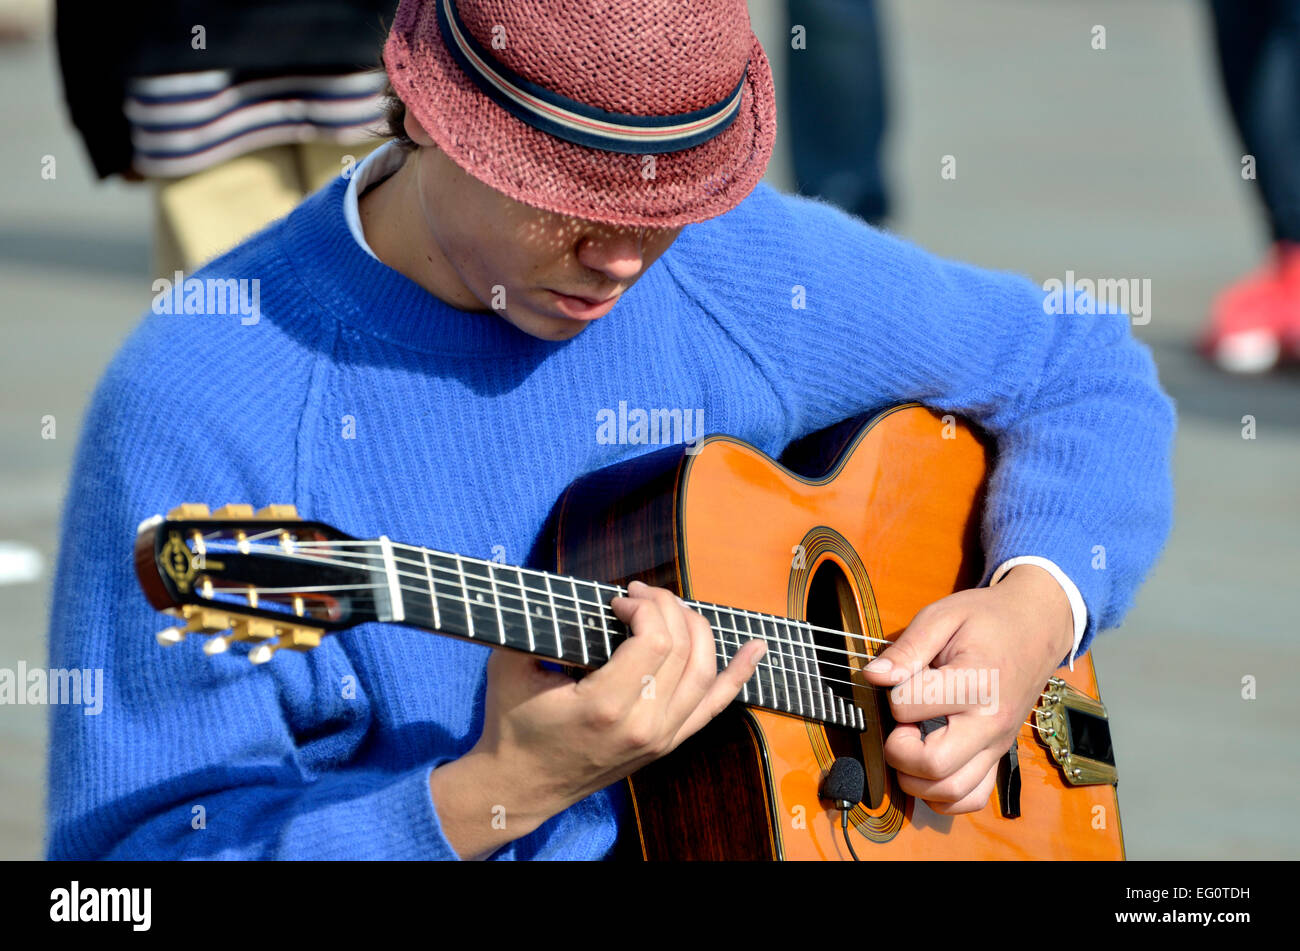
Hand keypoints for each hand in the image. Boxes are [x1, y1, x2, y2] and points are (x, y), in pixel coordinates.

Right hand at [430, 579, 765, 857]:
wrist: (520, 786)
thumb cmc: (511, 723)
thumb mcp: (513, 664)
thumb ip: (545, 623)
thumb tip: (578, 589)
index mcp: (605, 706)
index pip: (655, 639)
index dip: (643, 606)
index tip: (618, 598)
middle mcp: (643, 726)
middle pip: (683, 648)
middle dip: (666, 607)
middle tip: (639, 594)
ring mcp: (661, 738)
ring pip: (705, 671)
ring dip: (695, 628)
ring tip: (670, 607)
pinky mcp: (668, 743)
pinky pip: (713, 705)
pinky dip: (737, 674)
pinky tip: (756, 648)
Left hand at [859, 564, 1073, 814]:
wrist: (1038, 627)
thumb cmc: (987, 619)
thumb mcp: (943, 616)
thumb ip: (907, 648)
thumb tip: (874, 676)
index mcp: (976, 682)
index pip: (910, 708)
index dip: (891, 696)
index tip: (898, 681)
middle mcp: (990, 722)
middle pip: (933, 765)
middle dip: (898, 750)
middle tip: (898, 724)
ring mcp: (997, 745)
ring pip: (951, 791)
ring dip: (915, 777)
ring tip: (910, 744)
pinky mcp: (998, 756)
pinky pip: (971, 798)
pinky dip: (942, 795)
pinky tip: (927, 768)